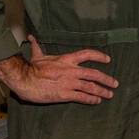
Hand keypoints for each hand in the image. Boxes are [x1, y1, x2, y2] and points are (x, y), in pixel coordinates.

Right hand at [0, 35, 118, 104]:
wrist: (24, 79)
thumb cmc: (30, 68)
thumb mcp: (36, 55)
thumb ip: (37, 46)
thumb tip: (31, 37)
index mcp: (66, 59)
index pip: (87, 54)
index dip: (99, 56)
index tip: (108, 60)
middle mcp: (71, 70)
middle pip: (94, 74)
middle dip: (106, 79)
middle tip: (115, 83)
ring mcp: (69, 83)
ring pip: (91, 87)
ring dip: (102, 91)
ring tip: (109, 95)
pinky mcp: (64, 94)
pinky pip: (82, 97)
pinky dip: (91, 99)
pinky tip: (96, 101)